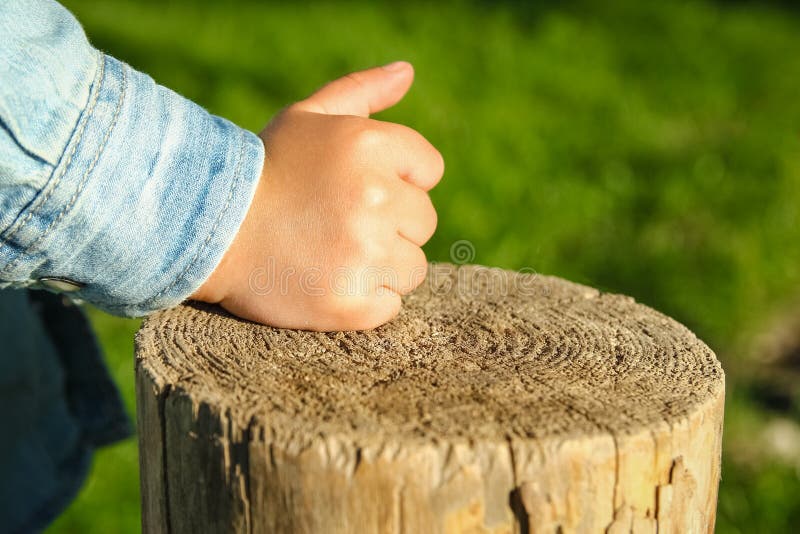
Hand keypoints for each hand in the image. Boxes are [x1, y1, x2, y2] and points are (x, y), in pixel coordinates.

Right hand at [191, 62, 442, 330]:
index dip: (398, 181)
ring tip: (334, 255)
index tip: (358, 189)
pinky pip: (390, 306)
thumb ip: (362, 91)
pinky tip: (329, 283)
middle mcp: (375, 198)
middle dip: (391, 224)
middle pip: (424, 222)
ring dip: (382, 265)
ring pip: (412, 267)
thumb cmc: (266, 170)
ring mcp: (364, 255)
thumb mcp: (308, 118)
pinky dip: (366, 301)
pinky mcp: (351, 304)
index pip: (428, 170)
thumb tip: (408, 71)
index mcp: (370, 145)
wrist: (206, 230)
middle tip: (340, 224)